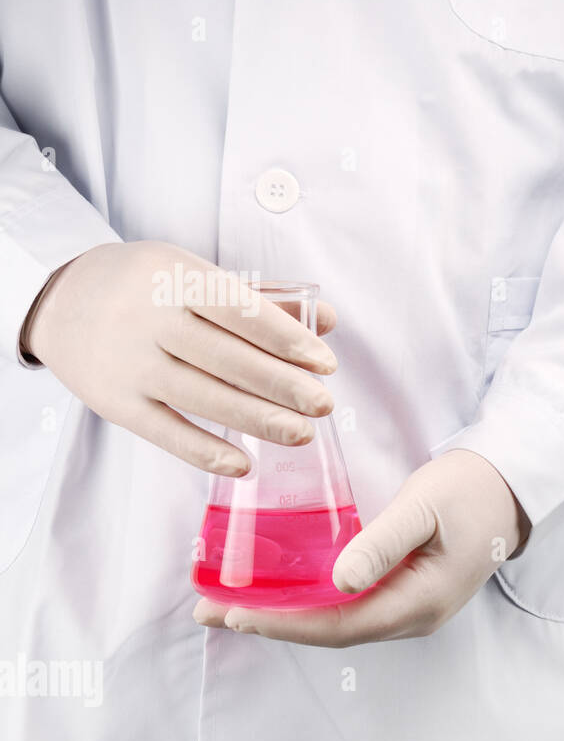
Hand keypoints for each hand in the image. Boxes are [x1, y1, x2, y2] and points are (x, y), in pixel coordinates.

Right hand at [23, 240, 338, 475]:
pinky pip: (163, 431)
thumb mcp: (194, 276)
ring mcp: (129, 362)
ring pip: (200, 396)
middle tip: (324, 404)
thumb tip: (328, 320)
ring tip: (300, 433)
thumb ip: (263, 299)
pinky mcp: (114, 401)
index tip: (325, 364)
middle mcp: (149, 319)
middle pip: (225, 357)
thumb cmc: (146, 287)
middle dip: (281, 384)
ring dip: (256, 419)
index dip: (286, 338)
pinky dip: (204, 451)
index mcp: (175, 278)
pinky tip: (244, 464)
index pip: (239, 310)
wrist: (57, 300)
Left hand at [191, 449, 532, 645]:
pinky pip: (348, 607)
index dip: (282, 624)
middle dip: (270, 624)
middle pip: (330, 632)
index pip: (337, 626)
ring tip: (232, 604)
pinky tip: (280, 591)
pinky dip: (308, 602)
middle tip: (211, 611)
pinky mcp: (404, 592)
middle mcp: (412, 616)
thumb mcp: (424, 507)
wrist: (511, 487)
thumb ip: (381, 543)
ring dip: (284, 616)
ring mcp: (409, 608)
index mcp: (418, 601)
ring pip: (336, 622)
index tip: (233, 613)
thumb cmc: (470, 490)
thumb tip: (338, 582)